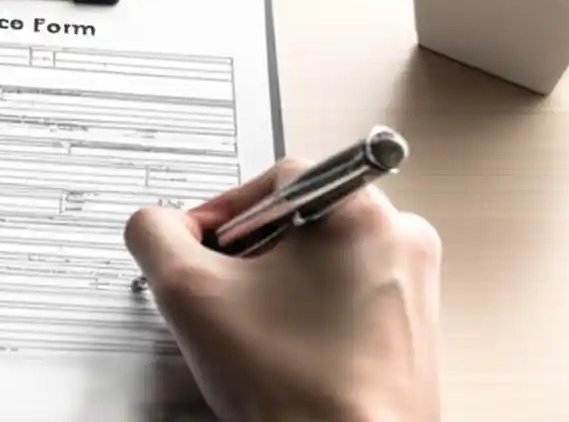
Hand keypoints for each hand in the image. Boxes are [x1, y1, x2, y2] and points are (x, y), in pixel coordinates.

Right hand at [124, 161, 441, 421]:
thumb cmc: (297, 389)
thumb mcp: (190, 294)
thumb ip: (154, 236)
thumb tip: (155, 223)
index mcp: (361, 210)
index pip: (272, 178)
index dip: (221, 213)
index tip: (200, 251)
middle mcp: (401, 239)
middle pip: (298, 217)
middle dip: (248, 253)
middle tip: (225, 298)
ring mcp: (414, 286)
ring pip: (321, 258)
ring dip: (275, 285)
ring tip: (257, 331)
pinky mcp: (413, 327)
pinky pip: (346, 295)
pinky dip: (307, 312)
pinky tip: (286, 350)